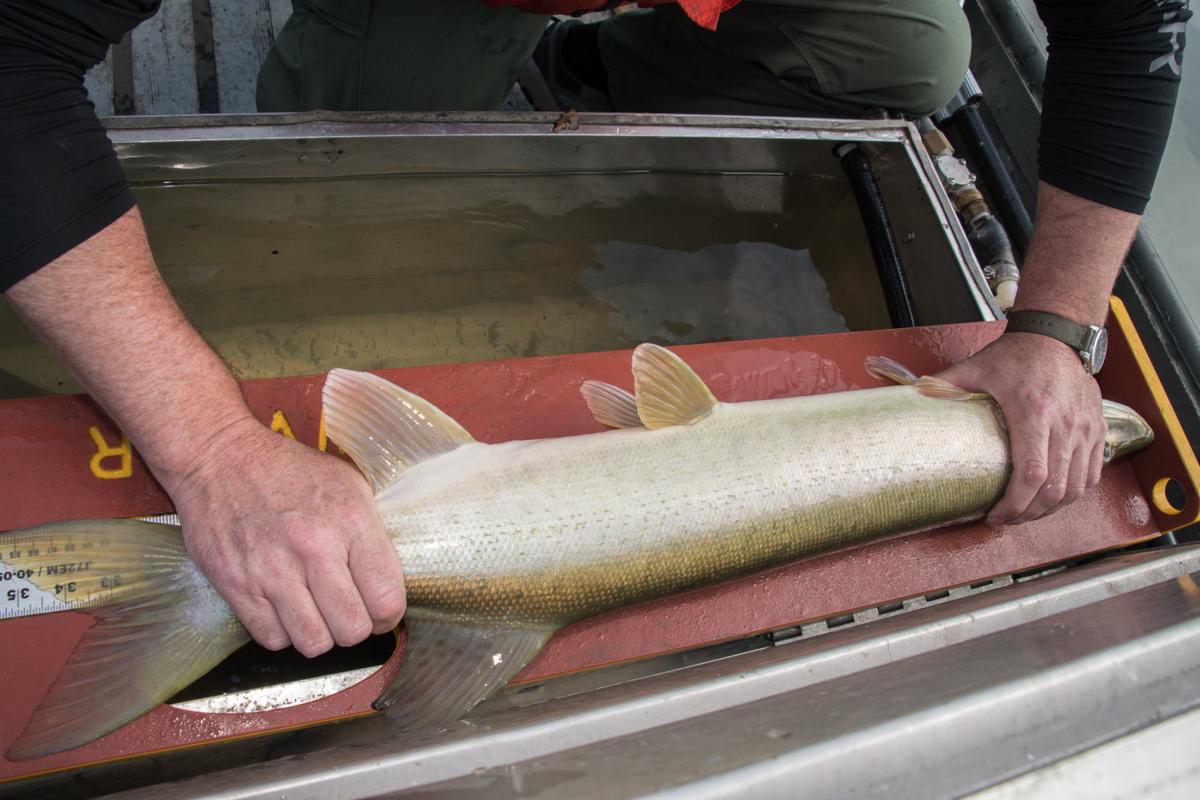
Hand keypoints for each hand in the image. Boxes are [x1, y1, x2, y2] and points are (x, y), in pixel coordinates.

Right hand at [168, 418, 406, 656]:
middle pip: (352, 630)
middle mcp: (313, 549)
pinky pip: (273, 639)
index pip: (387, 600)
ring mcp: (271, 570)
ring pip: (313, 643)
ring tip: (315, 611)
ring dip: (319, 633)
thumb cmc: (289, 470)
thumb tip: (388, 585)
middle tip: (347, 611)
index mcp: (350, 521)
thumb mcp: (349, 485)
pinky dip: (282, 632)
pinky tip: (284, 607)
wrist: (220, 457)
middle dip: (355, 627)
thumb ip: (372, 535)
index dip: (388, 615)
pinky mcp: (236, 585)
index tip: (379, 610)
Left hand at [934, 332, 1104, 526]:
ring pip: (1077, 487)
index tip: (995, 516)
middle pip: (1055, 489)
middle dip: (1029, 514)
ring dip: (1051, 509)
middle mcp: (1066, 424)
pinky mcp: (1098, 430)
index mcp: (1033, 411)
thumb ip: (943, 386)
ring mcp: (1086, 429)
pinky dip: (1073, 494)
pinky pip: (1092, 474)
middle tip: (1006, 520)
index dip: (1015, 504)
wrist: (1056, 337)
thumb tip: (910, 398)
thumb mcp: (975, 368)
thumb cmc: (1016, 356)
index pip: (1032, 474)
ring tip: (1025, 514)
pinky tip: (1051, 499)